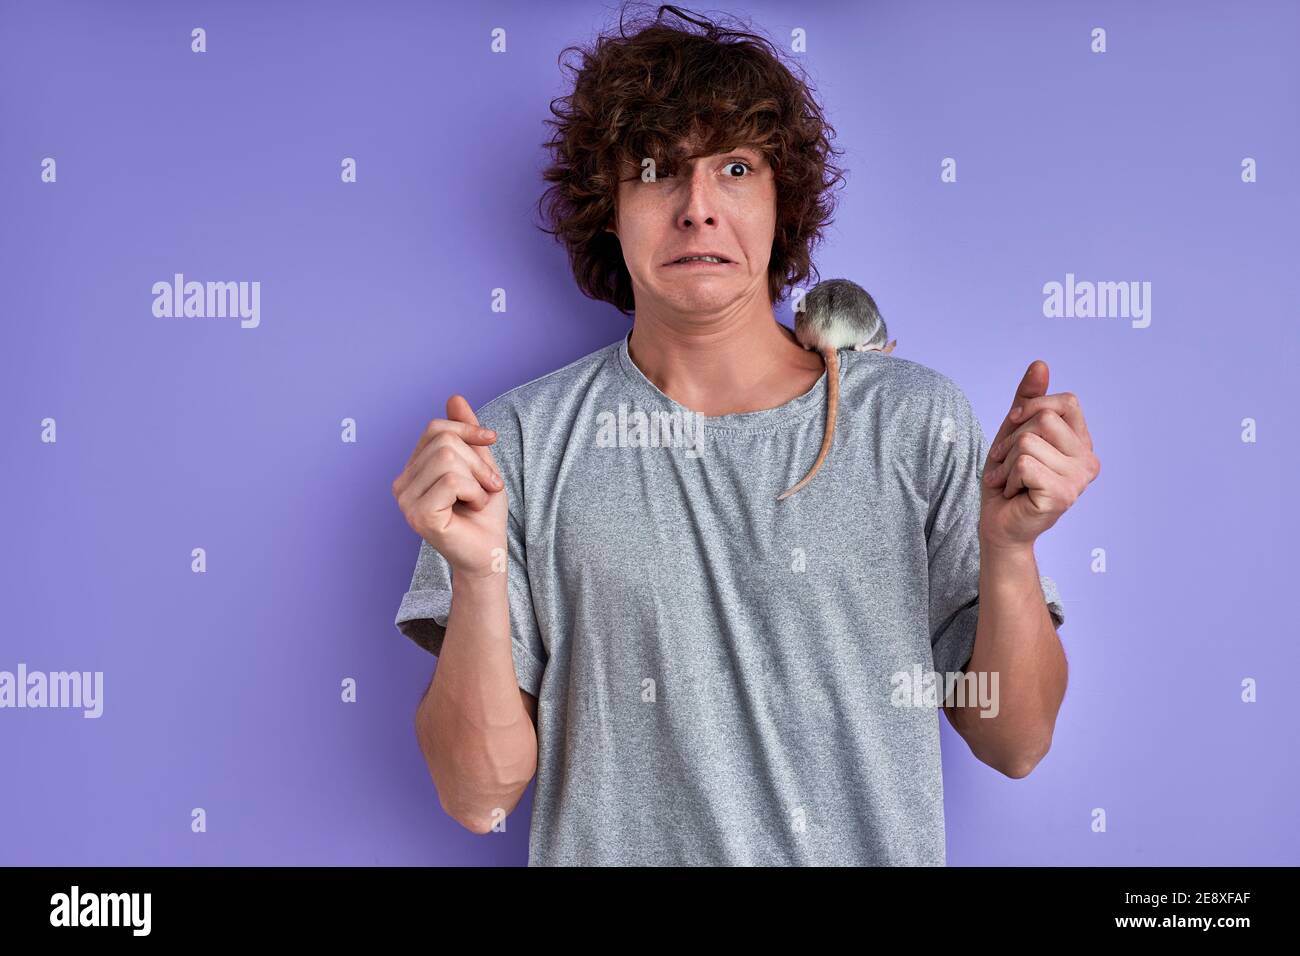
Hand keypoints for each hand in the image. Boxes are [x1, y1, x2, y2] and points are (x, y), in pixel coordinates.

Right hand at [391, 395, 507, 577]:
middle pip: (443, 442)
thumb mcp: (480, 464)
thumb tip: (454, 397)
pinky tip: (472, 509)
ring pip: (448, 459)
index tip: (492, 439)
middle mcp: (401, 484)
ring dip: (477, 479)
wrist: (490, 552)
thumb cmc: (484, 513)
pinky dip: (474, 493)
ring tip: (477, 499)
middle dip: (477, 462)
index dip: (467, 429)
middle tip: (488, 486)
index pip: (435, 429)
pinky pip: (452, 481)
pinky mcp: (418, 516)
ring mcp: (406, 501)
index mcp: (412, 470)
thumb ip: (465, 433)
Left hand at [979, 360, 1099, 550]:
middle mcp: (1088, 461)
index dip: (1034, 407)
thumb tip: (1041, 363)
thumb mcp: (1014, 432)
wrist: (998, 525)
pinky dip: (1007, 477)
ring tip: (1009, 480)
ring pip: (1029, 442)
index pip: (1067, 402)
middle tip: (1007, 464)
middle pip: (1044, 420)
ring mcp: (1078, 480)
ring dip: (1006, 462)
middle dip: (1012, 438)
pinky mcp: (1062, 495)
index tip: (1015, 424)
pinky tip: (1013, 493)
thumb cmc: (1006, 479)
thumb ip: (1028, 400)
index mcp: (1082, 444)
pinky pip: (1024, 464)